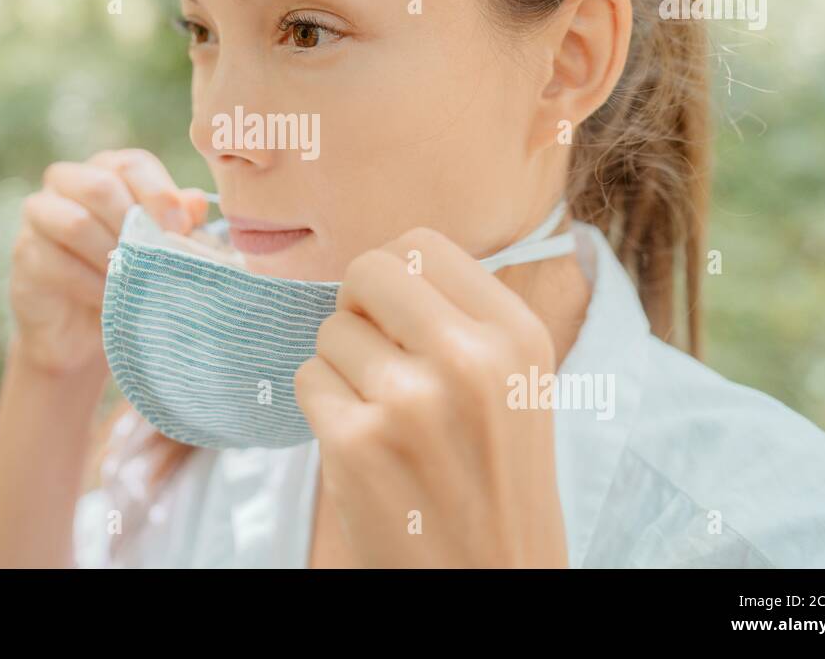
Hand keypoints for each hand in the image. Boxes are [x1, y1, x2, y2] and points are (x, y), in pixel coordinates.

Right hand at [9, 148, 206, 377]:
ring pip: (76, 222)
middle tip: (157, 254)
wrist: (83, 331)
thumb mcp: (161, 248)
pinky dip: (90, 283)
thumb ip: (178, 222)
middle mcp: (67, 182)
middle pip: (99, 185)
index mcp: (106, 170)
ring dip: (111, 255)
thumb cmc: (129, 276)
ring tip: (135, 279)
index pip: (131, 163)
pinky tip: (109, 298)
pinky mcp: (24, 253)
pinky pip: (57, 262)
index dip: (159, 192)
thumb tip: (197, 201)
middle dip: (134, 222)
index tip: (182, 227)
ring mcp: (40, 215)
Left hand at [295, 226, 568, 567]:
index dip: (395, 279)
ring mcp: (410, 402)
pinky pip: (307, 379)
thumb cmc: (492, 475)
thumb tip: (385, 258)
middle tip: (381, 359)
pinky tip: (363, 447)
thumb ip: (461, 315)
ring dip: (343, 369)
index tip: (401, 319)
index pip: (421, 244)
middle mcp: (470, 360)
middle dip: (360, 309)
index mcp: (517, 335)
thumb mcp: (513, 382)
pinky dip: (324, 409)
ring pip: (331, 330)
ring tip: (385, 417)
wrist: (492, 581)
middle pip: (367, 271)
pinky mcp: (357, 444)